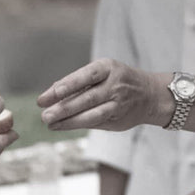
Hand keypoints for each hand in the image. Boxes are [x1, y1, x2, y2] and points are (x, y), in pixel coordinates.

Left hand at [37, 59, 168, 130]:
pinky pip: (96, 123)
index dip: (70, 84)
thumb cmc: (118, 79)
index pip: (87, 76)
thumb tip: (51, 92)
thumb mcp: (102, 71)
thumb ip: (78, 81)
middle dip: (65, 108)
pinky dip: (78, 125)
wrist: (150, 94)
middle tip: (45, 115)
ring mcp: (119, 103)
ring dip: (70, 121)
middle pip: (88, 98)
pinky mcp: (119, 119)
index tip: (52, 93)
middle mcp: (115, 85)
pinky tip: (62, 126)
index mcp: (109, 68)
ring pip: (93, 114)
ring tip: (50, 124)